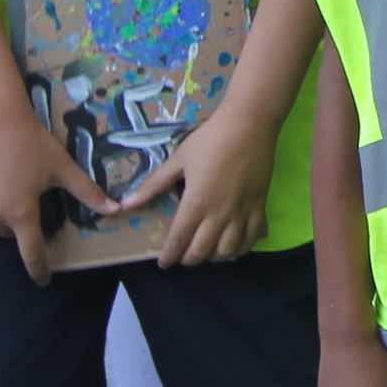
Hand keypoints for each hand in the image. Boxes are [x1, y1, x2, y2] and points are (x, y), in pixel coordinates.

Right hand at [0, 107, 115, 285]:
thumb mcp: (63, 168)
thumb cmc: (33, 144)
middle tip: (21, 200)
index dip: (39, 270)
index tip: (42, 280)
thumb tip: (116, 209)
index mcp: (22, 213)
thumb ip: (88, 192)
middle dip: (15, 225)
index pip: (31, 254)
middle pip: (6, 236)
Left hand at [114, 104, 273, 265]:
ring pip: (228, 251)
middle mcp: (219, 213)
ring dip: (214, 258)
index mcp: (196, 202)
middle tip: (182, 255)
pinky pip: (252, 239)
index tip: (163, 262)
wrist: (249, 124)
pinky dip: (242, 249)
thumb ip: (154, 185)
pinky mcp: (260, 206)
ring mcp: (242, 212)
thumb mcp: (178, 159)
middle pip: (202, 251)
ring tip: (207, 252)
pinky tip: (234, 246)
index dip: (169, 256)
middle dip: (188, 259)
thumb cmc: (210, 139)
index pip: (179, 240)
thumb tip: (126, 203)